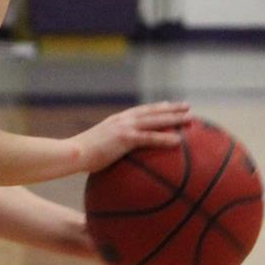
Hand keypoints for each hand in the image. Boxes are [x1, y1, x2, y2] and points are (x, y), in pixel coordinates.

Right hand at [70, 101, 193, 174]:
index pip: (141, 111)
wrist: (73, 153)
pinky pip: (150, 138)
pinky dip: (165, 138)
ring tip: (191, 118)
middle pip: (153, 111)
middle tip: (188, 106)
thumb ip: (110, 149)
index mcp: (117, 120)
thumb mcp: (99, 148)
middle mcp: (123, 119)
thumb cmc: (82, 156)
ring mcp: (124, 127)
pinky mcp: (125, 138)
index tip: (170, 104)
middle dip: (172, 108)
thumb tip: (116, 160)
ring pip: (155, 120)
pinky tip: (178, 141)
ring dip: (174, 118)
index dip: (157, 107)